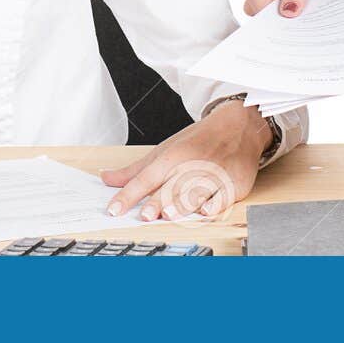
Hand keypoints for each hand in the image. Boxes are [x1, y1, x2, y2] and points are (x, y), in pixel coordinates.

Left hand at [98, 101, 269, 221]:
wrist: (237, 126)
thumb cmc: (197, 141)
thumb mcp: (164, 150)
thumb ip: (136, 170)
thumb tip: (106, 178)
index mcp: (170, 158)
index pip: (144, 178)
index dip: (128, 195)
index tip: (114, 209)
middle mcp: (189, 167)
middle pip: (170, 187)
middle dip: (157, 201)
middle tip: (144, 215)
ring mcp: (211, 176)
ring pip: (195, 192)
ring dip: (182, 204)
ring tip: (169, 214)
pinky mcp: (231, 185)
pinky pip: (223, 197)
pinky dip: (214, 204)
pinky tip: (206, 211)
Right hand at [241, 0, 335, 17]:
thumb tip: (288, 13)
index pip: (260, 18)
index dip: (278, 25)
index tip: (294, 28)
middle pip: (265, 22)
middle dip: (284, 24)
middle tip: (303, 20)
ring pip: (274, 21)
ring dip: (291, 20)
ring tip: (306, 11)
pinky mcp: (275, 1)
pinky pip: (282, 16)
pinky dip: (294, 16)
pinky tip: (306, 12)